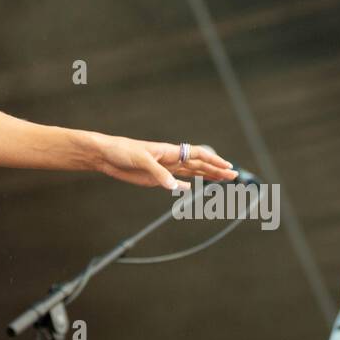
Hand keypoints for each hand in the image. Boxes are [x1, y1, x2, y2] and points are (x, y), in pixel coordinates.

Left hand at [95, 135, 236, 190]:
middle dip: (216, 169)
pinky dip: (184, 185)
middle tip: (233, 175)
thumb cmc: (122, 150)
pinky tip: (191, 189)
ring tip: (221, 179)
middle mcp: (170, 159)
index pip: (197, 154)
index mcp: (169, 151)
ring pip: (190, 173)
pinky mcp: (155, 178)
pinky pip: (174, 182)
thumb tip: (176, 188)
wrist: (106, 155)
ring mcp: (164, 169)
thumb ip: (159, 174)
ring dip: (206, 176)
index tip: (227, 166)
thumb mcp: (141, 160)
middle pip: (198, 164)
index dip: (213, 160)